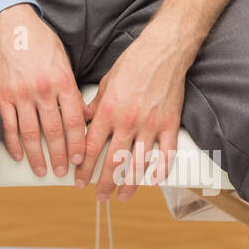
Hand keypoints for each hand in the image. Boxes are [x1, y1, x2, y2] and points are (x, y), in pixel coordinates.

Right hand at [0, 4, 88, 175]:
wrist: (10, 25)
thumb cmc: (40, 41)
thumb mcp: (64, 61)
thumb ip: (72, 89)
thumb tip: (83, 115)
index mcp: (63, 81)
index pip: (75, 120)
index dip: (79, 143)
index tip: (82, 158)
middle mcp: (43, 89)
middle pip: (54, 132)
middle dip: (60, 156)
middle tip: (63, 171)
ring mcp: (21, 94)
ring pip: (30, 133)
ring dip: (37, 156)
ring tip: (41, 170)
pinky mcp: (2, 95)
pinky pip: (8, 125)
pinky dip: (13, 143)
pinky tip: (18, 155)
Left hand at [74, 27, 186, 201]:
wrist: (162, 52)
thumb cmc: (132, 64)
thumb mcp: (104, 84)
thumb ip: (93, 106)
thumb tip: (80, 121)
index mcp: (108, 111)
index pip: (90, 147)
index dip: (83, 167)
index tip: (78, 180)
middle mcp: (127, 121)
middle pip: (113, 161)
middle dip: (104, 182)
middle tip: (98, 196)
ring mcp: (150, 125)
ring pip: (138, 163)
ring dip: (129, 183)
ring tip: (122, 197)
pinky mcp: (170, 124)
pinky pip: (166, 153)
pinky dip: (161, 170)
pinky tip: (154, 181)